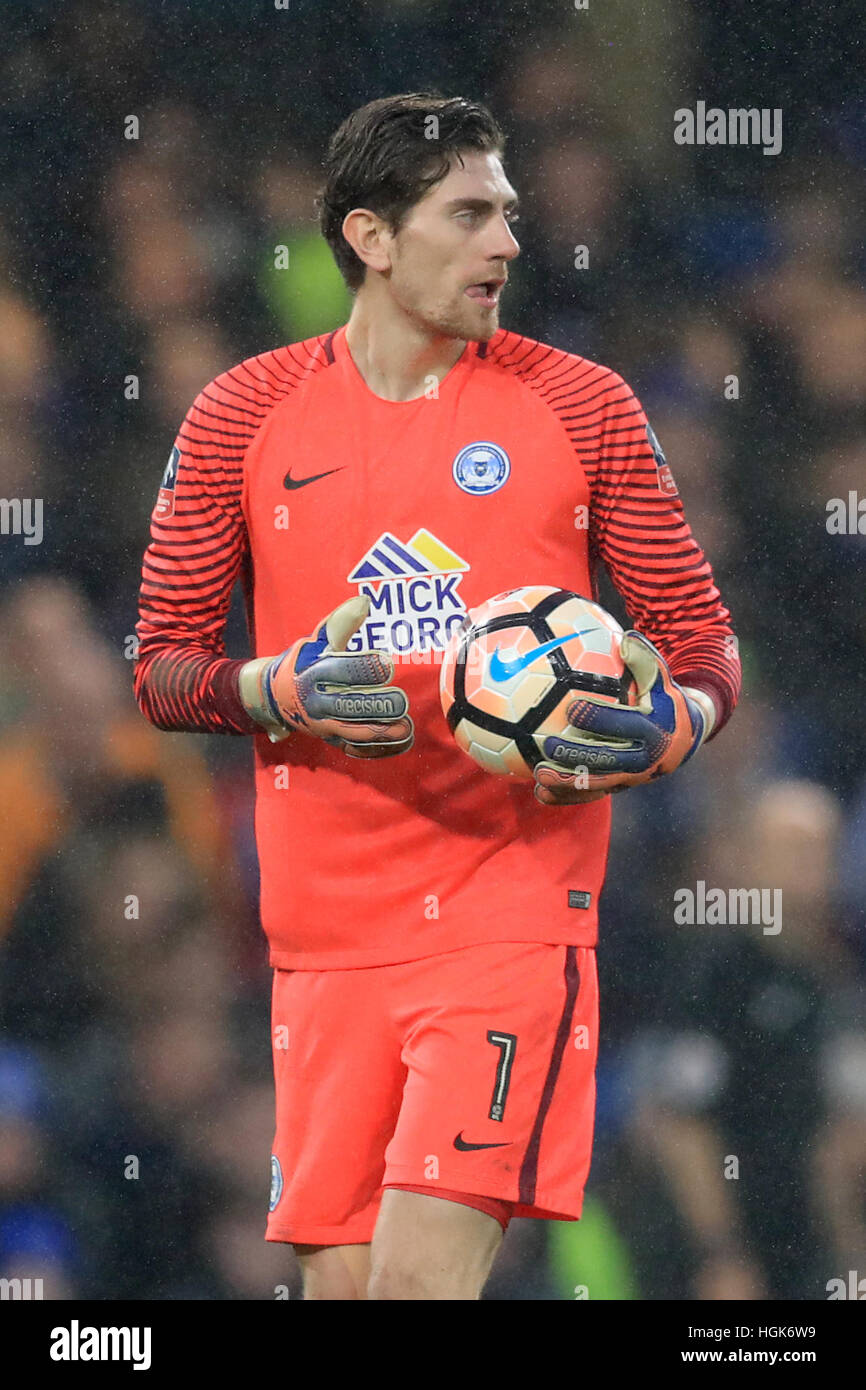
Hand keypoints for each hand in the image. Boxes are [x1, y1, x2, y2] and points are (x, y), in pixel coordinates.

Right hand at [240, 595, 413, 757]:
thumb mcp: (315, 641)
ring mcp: (324, 726)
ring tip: (406, 726)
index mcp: (312, 674)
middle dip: (376, 705)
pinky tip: (403, 741)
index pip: (339, 671)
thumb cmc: (302, 663)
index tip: (387, 664)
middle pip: (348, 706)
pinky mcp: (332, 741)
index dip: (364, 668)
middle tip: (401, 700)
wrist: (273, 697)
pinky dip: (381, 750)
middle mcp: (317, 702)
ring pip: (354, 733)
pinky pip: (357, 750)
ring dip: (382, 733)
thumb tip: (364, 601)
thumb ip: (340, 623)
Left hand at [533, 630, 710, 799]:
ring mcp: (629, 778)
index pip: (622, 725)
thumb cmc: (664, 700)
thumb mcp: (662, 680)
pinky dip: (566, 797)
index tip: (571, 708)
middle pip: (606, 760)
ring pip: (596, 785)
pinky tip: (540, 793)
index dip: (597, 718)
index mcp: (652, 729)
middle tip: (547, 745)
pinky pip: (590, 796)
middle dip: (576, 755)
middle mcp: (642, 759)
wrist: (684, 739)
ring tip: (539, 775)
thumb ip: (645, 660)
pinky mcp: (618, 789)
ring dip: (567, 784)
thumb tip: (626, 638)